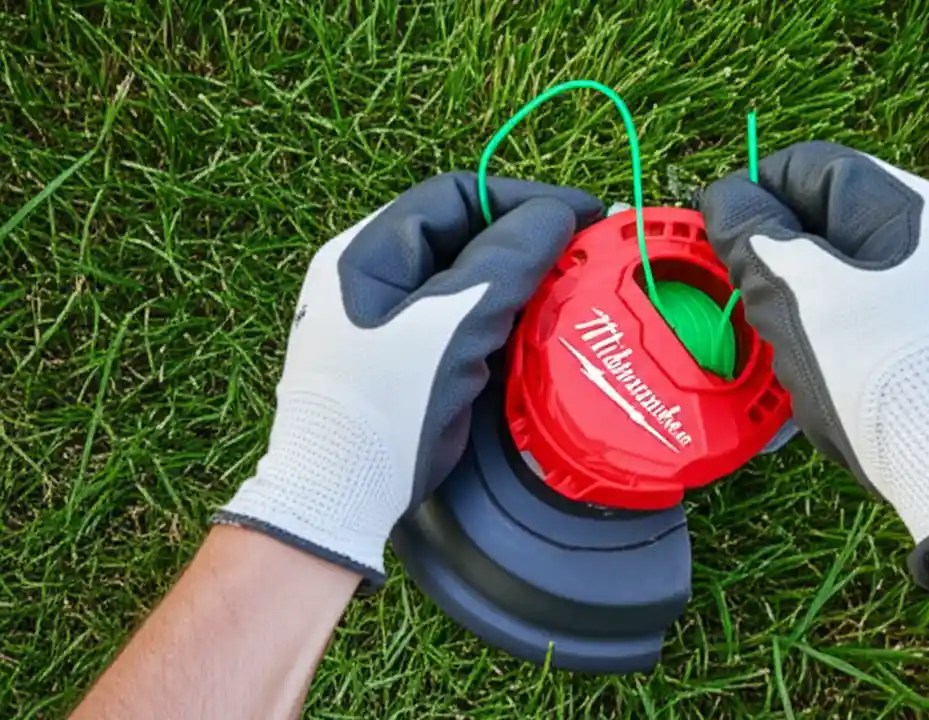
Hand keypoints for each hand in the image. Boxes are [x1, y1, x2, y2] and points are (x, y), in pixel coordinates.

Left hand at [214, 173, 600, 585]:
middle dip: (526, 240)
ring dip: (518, 280)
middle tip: (583, 253)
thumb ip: (506, 261)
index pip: (455, 196)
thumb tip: (557, 215)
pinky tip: (537, 329)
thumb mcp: (452, 325)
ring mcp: (385, 318)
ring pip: (465, 278)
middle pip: (463, 235)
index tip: (582, 216)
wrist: (340, 496)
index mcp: (368, 252)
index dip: (523, 200)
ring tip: (571, 287)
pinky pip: (460, 317)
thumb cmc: (385, 406)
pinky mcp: (403, 357)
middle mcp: (374, 275)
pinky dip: (502, 316)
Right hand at [699, 141, 928, 591]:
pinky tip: (846, 374)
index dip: (753, 194)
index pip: (810, 167)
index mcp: (909, 205)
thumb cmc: (879, 375)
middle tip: (756, 303)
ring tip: (799, 350)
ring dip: (818, 298)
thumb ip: (754, 236)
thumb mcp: (798, 297)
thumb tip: (729, 197)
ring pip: (864, 270)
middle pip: (838, 220)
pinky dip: (856, 330)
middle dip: (786, 255)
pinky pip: (895, 310)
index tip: (723, 240)